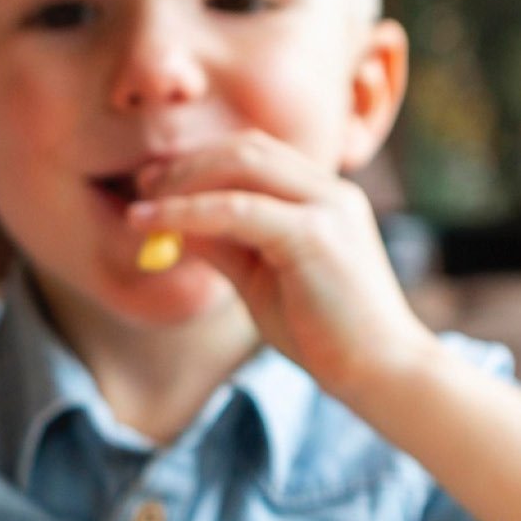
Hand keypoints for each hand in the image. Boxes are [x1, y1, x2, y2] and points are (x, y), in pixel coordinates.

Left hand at [132, 131, 438, 396]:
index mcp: (324, 197)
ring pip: (242, 166)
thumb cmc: (322, 332)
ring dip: (183, 182)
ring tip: (142, 208)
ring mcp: (328, 206)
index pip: (256, 153)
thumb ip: (222, 245)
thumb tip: (173, 222)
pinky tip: (155, 225)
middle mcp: (330, 191)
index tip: (156, 184)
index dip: (202, 161)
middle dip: (187, 164)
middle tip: (141, 188)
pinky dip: (189, 212)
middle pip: (247, 148)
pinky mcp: (315, 235)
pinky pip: (237, 209)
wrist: (379, 371)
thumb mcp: (259, 278)